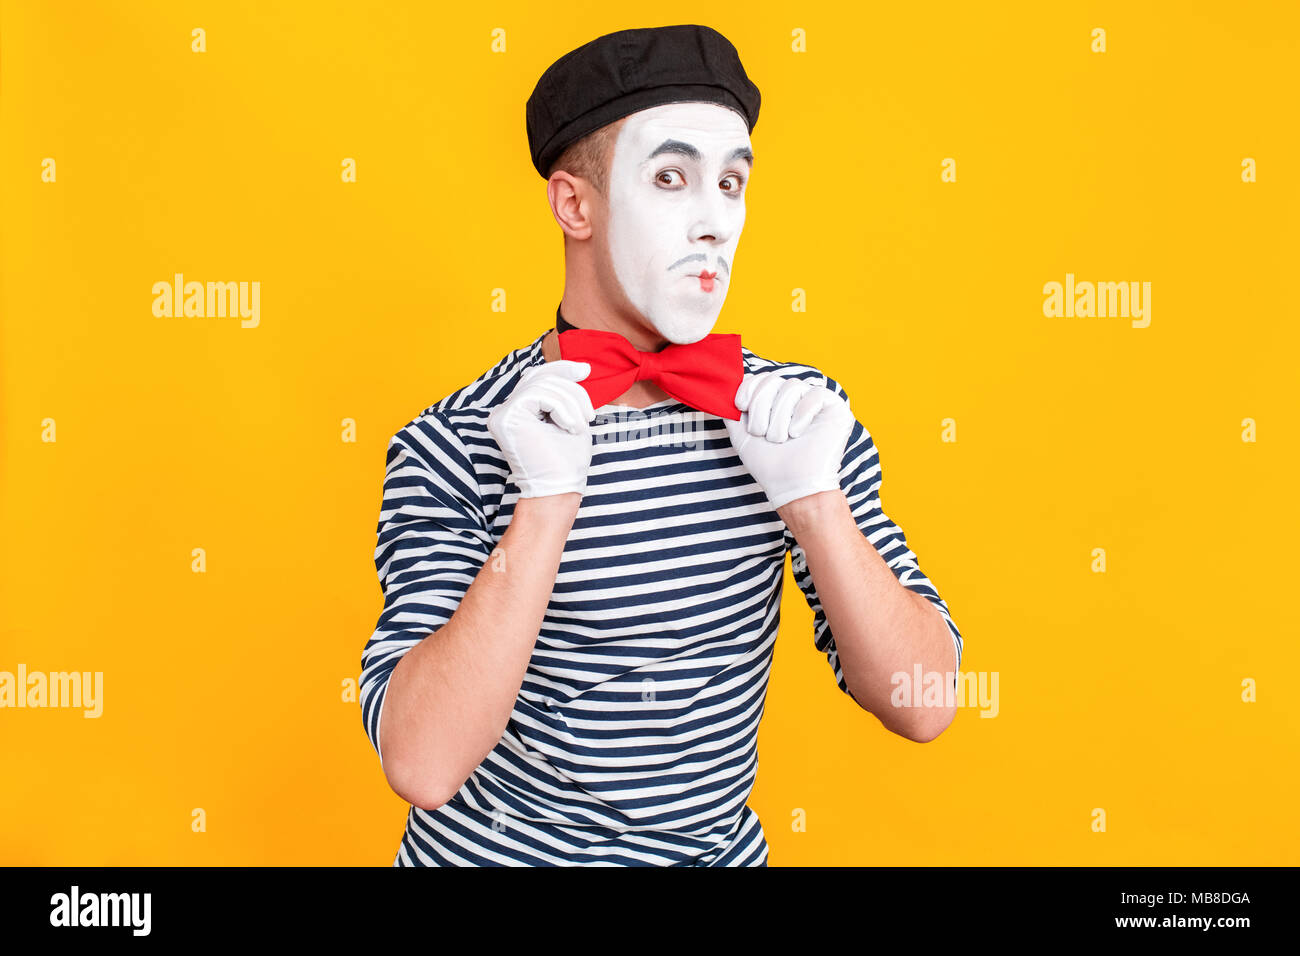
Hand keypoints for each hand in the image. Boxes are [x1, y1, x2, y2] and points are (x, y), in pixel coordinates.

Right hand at [488, 360, 595, 497]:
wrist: (559, 490)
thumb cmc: (566, 462)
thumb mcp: (571, 418)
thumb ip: (567, 394)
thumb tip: (579, 368)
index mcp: (519, 411)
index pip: (536, 377)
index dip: (561, 368)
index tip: (585, 370)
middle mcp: (505, 411)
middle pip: (540, 376)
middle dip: (572, 389)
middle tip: (589, 416)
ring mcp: (502, 414)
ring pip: (543, 384)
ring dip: (571, 403)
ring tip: (579, 427)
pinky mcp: (505, 418)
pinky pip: (539, 394)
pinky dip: (563, 408)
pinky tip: (569, 427)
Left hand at [723, 372, 854, 509]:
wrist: (791, 486)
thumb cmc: (769, 464)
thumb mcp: (740, 434)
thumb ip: (731, 411)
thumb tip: (725, 387)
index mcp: (776, 401)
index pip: (762, 377)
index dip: (749, 387)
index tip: (741, 406)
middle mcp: (796, 398)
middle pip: (774, 379)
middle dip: (761, 406)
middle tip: (761, 433)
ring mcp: (816, 401)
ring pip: (792, 386)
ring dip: (779, 417)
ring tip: (780, 439)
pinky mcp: (835, 407)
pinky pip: (815, 394)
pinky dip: (802, 414)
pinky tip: (798, 433)